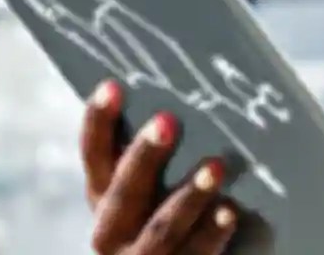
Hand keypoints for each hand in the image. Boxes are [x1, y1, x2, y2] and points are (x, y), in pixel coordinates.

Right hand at [82, 80, 239, 253]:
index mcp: (102, 193)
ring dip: (189, 197)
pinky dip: (212, 233)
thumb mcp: (153, 179)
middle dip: (145, 157)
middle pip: (124, 193)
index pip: (94, 154)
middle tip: (168, 121)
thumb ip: (158, 148)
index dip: (99, 122)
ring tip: (216, 166)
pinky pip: (195, 254)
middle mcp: (112, 229)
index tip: (112, 85)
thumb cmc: (172, 198)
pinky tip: (229, 211)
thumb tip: (189, 92)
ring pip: (160, 229)